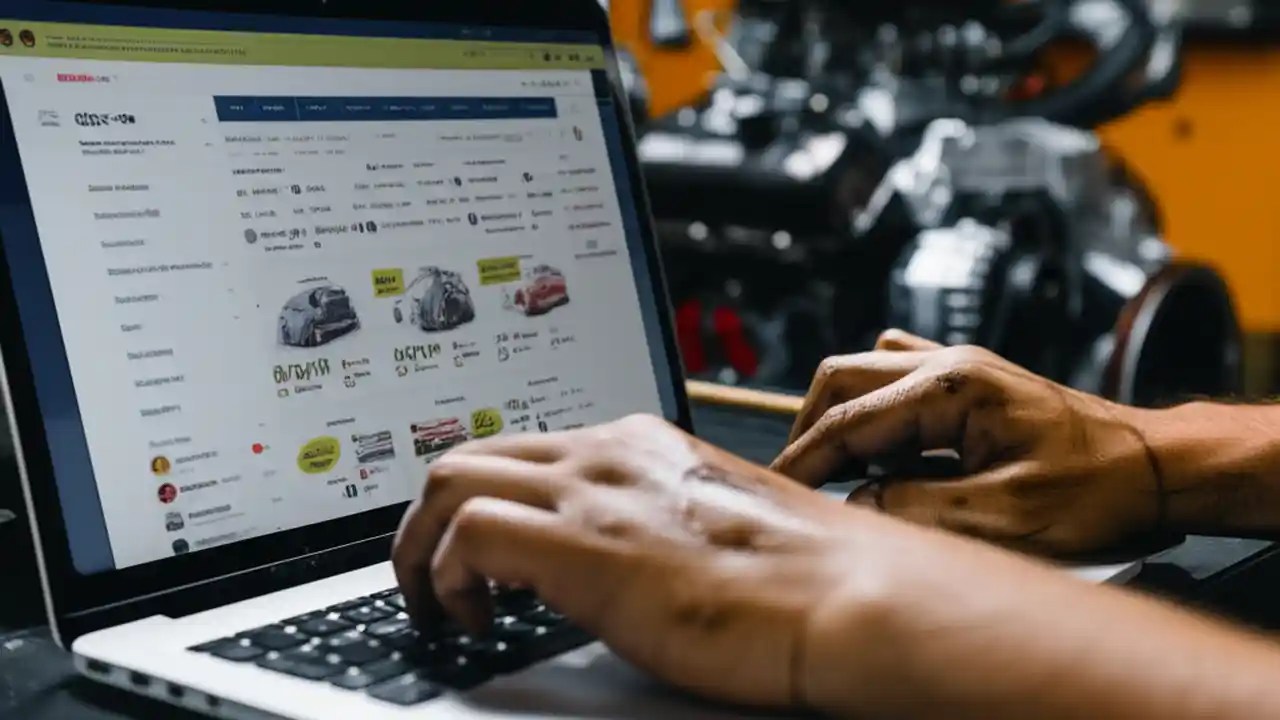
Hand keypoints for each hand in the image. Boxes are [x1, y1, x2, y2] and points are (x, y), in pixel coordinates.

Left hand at [391, 414, 1022, 711]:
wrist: (851, 597)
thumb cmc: (805, 579)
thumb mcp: (710, 530)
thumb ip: (649, 527)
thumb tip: (611, 564)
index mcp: (638, 446)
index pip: (522, 453)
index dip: (480, 502)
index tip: (470, 552)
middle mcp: (608, 454)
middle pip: (468, 456)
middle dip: (428, 520)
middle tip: (431, 580)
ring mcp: (594, 492)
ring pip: (450, 482)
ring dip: (422, 548)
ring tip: (440, 606)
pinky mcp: (586, 545)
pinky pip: (469, 537)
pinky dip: (448, 578)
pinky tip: (474, 619)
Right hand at [771, 330, 1162, 555]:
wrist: (1153, 464)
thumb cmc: (1095, 488)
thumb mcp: (1005, 516)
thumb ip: (918, 506)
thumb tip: (859, 499)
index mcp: (952, 388)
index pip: (850, 421)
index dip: (807, 460)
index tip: (781, 491)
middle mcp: (949, 364)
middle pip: (843, 379)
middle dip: (811, 430)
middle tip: (799, 480)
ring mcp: (959, 366)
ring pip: (865, 372)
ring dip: (840, 416)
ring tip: (837, 468)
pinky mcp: (970, 382)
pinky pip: (899, 373)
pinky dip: (873, 405)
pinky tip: (882, 441)